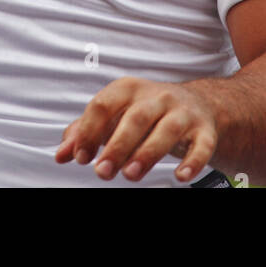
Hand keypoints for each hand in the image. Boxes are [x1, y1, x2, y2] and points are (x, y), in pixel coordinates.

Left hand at [54, 76, 218, 183]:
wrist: (198, 104)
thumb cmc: (146, 112)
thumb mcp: (116, 115)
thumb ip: (85, 132)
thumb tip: (61, 154)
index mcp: (129, 89)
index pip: (104, 104)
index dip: (89, 131)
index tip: (81, 158)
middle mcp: (157, 96)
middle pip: (135, 117)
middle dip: (117, 145)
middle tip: (102, 172)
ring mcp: (182, 112)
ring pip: (167, 129)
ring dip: (148, 153)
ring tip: (131, 174)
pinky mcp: (204, 130)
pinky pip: (201, 144)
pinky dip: (193, 161)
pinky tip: (181, 177)